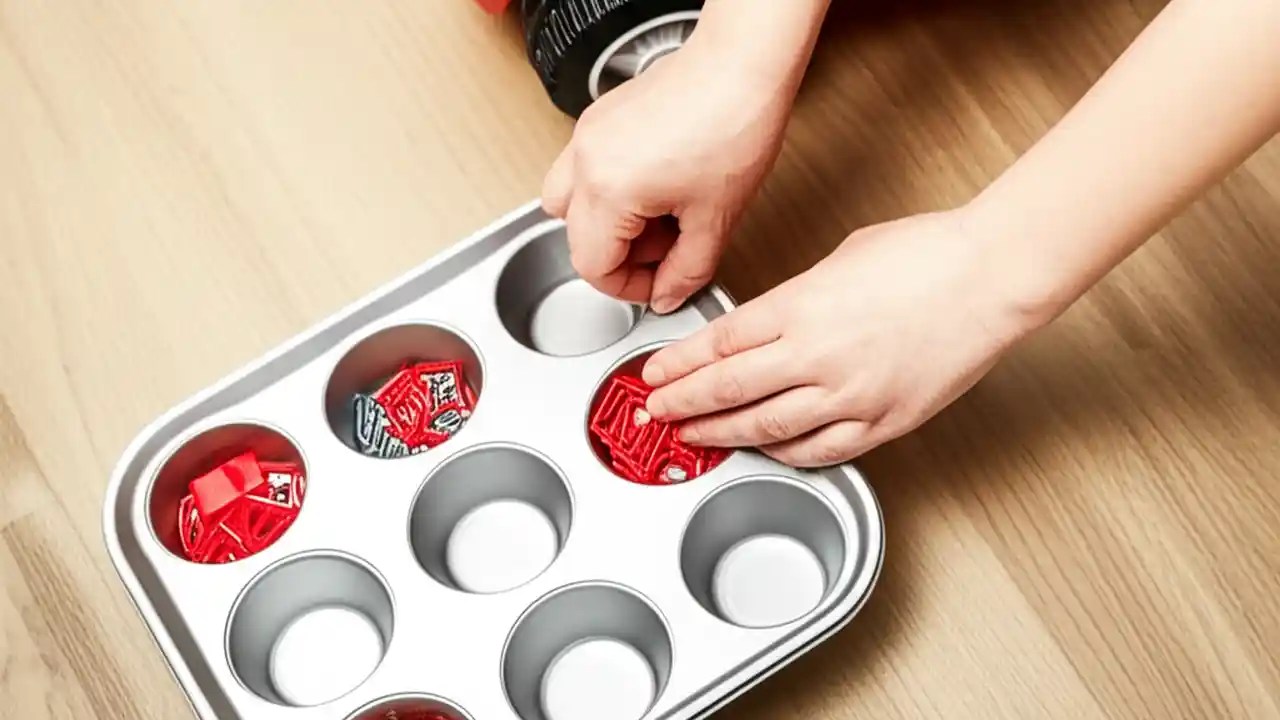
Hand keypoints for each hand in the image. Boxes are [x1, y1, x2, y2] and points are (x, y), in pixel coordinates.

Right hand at [540, 33, 795, 312]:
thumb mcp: (716, 219)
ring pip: (569, 203)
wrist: (741, 64)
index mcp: (608, 190)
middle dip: (620, 256)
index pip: (593, 266)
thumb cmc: (734, 122)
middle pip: (576, 238)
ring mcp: (587, 135)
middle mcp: (586, 160)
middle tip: (665, 250)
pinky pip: (583, 169)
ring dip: (606, 223)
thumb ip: (687, 271)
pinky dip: (609, 190)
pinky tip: (655, 185)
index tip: (656, 285)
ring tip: (657, 216)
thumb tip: (667, 294)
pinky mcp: (599, 118)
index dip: (627, 287)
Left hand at [641, 209, 1047, 465]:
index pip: (719, 344)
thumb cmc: (926, 254)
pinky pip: (822, 449)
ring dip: (723, 435)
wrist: (992, 276)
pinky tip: (766, 452)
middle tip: (654, 413)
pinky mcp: (884, 420)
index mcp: (800, 307)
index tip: (653, 374)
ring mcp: (851, 394)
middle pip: (728, 389)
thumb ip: (795, 298)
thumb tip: (769, 322)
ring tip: (694, 438)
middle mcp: (817, 356)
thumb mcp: (839, 259)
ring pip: (767, 428)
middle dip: (682, 404)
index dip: (678, 364)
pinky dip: (786, 454)